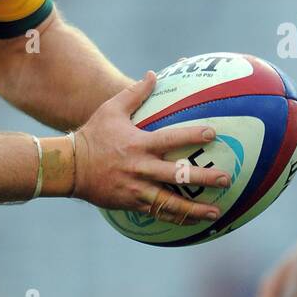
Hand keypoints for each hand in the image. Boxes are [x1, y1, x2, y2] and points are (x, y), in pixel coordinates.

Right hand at [73, 71, 231, 223]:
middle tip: (226, 180)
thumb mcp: (111, 110)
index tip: (212, 134)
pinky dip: (176, 218)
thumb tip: (153, 74)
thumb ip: (135, 93)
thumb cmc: (92, 135)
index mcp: (139, 144)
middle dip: (203, 178)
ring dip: (194, 208)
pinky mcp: (131, 202)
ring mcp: (136, 188)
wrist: (70, 167)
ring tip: (216, 212)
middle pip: (177, 175)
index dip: (192, 135)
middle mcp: (140, 168)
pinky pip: (158, 213)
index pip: (171, 139)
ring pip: (170, 202)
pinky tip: (193, 221)